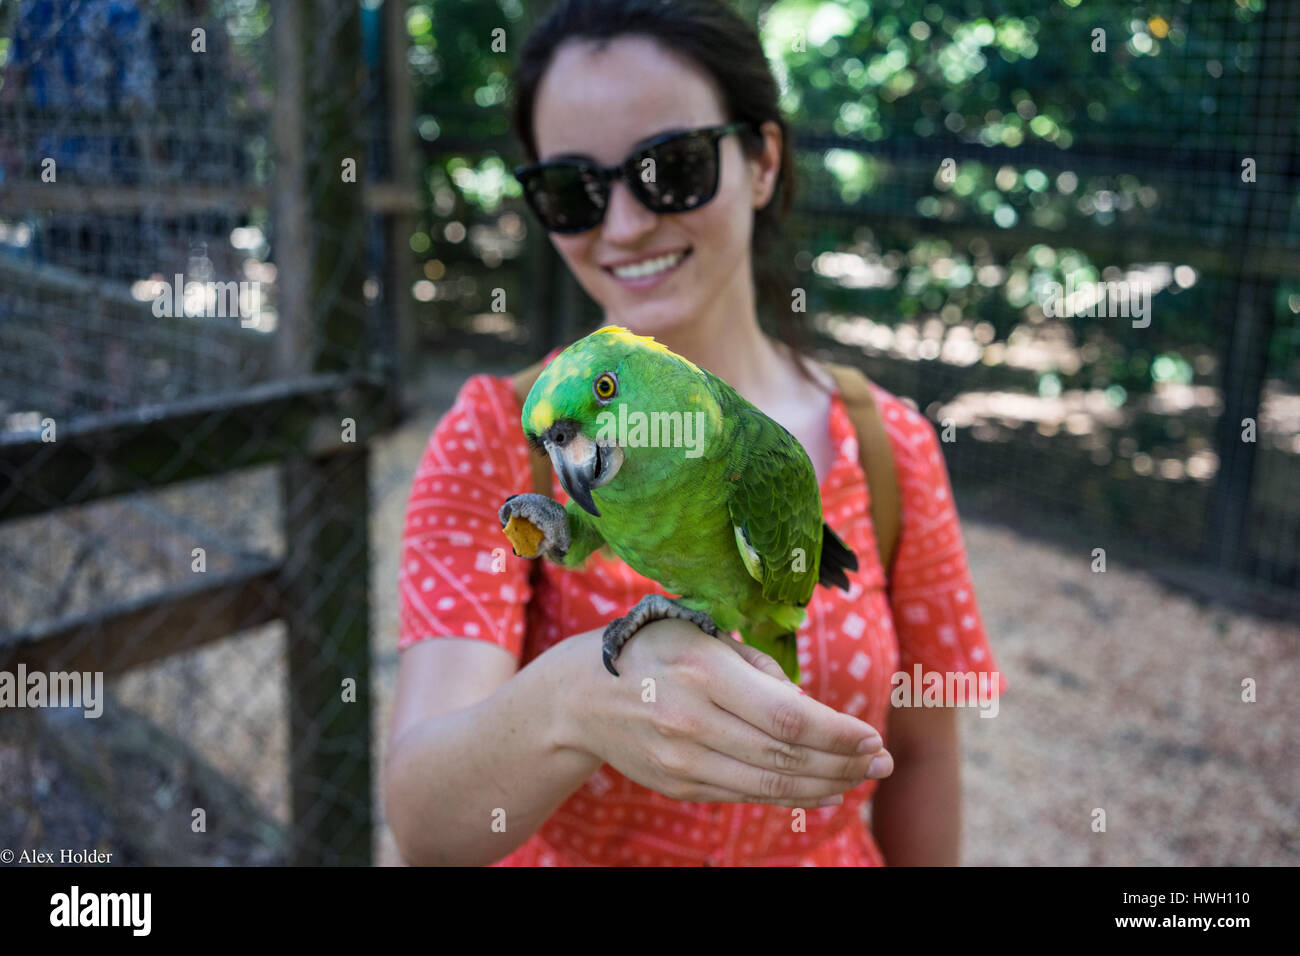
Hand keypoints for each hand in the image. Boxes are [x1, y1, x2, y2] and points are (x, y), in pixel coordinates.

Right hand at [555, 619, 892, 807]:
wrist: (583, 696)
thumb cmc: (659, 651)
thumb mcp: (705, 634)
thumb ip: (760, 670)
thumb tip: (813, 714)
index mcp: (703, 671)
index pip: (786, 716)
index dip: (837, 733)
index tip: (873, 736)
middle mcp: (690, 720)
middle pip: (785, 756)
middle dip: (843, 762)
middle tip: (882, 762)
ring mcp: (681, 760)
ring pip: (770, 784)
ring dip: (826, 784)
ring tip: (862, 777)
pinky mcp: (678, 785)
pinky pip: (746, 795)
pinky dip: (791, 798)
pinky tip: (824, 792)